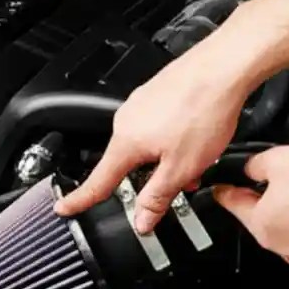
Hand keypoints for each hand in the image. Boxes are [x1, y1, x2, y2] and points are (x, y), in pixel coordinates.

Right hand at [53, 35, 262, 232]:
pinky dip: (174, 139)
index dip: (80, 199)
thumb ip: (157, 197)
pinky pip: (158, 126)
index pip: (97, 181)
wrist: (224, 68)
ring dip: (168, 160)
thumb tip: (142, 220)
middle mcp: (127, 120)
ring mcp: (141, 104)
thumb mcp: (182, 168)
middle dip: (152, 180)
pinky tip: (197, 138)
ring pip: (148, 145)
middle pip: (130, 164)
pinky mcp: (157, 94)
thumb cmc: (203, 109)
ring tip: (200, 160)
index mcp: (126, 143)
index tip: (64, 207)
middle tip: (181, 186)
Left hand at [212, 143, 288, 268]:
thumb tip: (254, 167)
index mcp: (260, 224)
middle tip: (280, 178)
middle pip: (264, 216)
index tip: (220, 188)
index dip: (224, 190)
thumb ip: (258, 163)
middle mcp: (281, 246)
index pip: (232, 204)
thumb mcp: (280, 159)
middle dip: (269, 197)